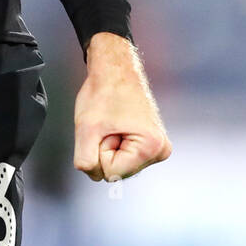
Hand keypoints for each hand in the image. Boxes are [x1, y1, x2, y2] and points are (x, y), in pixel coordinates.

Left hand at [74, 32, 171, 180]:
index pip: (111, 173)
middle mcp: (160, 150)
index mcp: (151, 147)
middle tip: (109, 124)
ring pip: (120, 164)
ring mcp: (157, 147)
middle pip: (118, 171)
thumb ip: (85, 161)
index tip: (106, 128)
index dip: (100, 150)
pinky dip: (115, 142)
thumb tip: (95, 176)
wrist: (115, 69)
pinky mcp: (150, 143)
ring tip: (113, 123)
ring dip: (109, 145)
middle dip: (105, 149)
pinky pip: (124, 155)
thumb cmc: (104, 90)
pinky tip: (118, 124)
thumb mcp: (86, 128)